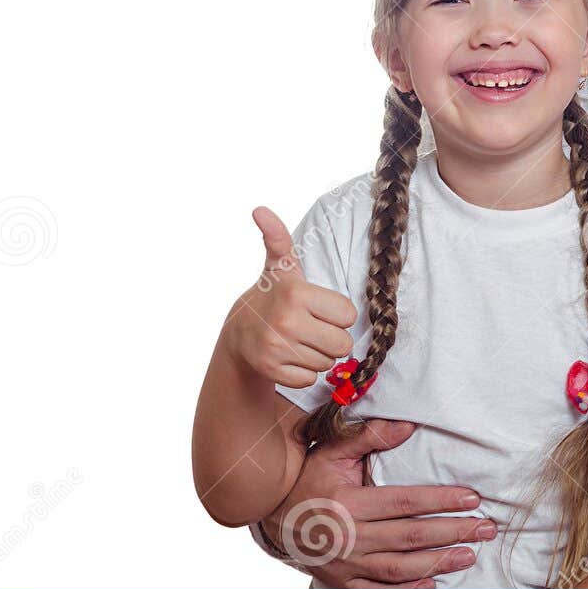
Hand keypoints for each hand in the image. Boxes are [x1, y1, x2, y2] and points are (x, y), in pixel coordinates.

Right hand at [223, 207, 356, 387]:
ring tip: (298, 341)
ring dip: (318, 355)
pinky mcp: (271, 370)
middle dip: (331, 338)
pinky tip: (288, 357)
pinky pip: (310, 379)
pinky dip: (303, 372)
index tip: (318, 309)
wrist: (238, 333)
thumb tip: (260, 209)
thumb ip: (278, 238)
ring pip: (327, 362)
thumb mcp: (280, 267)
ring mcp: (277, 347)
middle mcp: (287, 320)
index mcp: (297, 293)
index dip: (337, 314)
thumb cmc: (272, 296)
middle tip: (311, 328)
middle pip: (343, 343)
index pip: (349, 315)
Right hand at [261, 418, 497, 588]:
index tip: (473, 498)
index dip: (442, 500)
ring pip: (399, 568)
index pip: (406, 502)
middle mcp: (348, 537)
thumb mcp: (332, 451)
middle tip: (486, 528)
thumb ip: (369, 436)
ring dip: (439, 563)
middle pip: (410, 537)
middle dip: (453, 532)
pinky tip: (433, 586)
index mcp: (348, 504)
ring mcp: (345, 565)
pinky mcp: (341, 582)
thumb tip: (408, 426)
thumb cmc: (308, 479)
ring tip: (469, 555)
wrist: (269, 515)